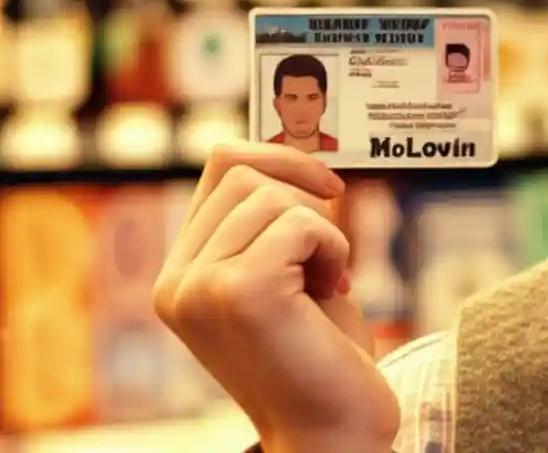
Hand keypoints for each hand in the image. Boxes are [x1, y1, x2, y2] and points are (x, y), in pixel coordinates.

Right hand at [153, 142, 398, 452]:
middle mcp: (176, 281)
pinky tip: (335, 290)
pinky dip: (334, 248)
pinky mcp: (240, 293)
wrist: (335, 429)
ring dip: (323, 232)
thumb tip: (285, 156)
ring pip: (274, 196)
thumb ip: (270, 224)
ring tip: (328, 284)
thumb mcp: (287, 276)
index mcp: (180, 275)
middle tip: (326, 259)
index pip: (220, 168)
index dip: (280, 159)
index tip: (326, 187)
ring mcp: (201, 287)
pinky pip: (302, 224)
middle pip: (243, 172)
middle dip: (305, 201)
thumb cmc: (322, 354)